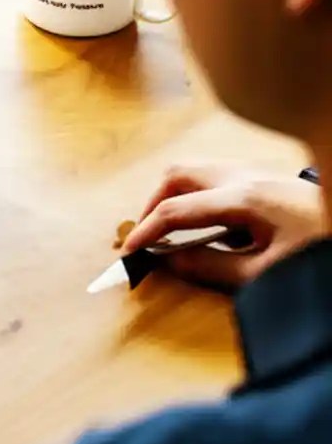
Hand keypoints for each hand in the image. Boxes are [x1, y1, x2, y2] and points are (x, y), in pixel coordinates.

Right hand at [121, 163, 326, 288]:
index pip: (176, 210)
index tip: (130, 253)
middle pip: (179, 174)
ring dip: (176, 195)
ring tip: (173, 229)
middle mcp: (247, 178)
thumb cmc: (319, 253)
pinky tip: (210, 225)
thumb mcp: (265, 273)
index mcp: (244, 199)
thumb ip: (212, 267)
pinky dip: (199, 195)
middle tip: (149, 235)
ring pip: (198, 170)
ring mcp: (260, 175)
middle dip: (154, 203)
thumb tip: (172, 261)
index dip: (146, 231)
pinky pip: (219, 177)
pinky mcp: (271, 182)